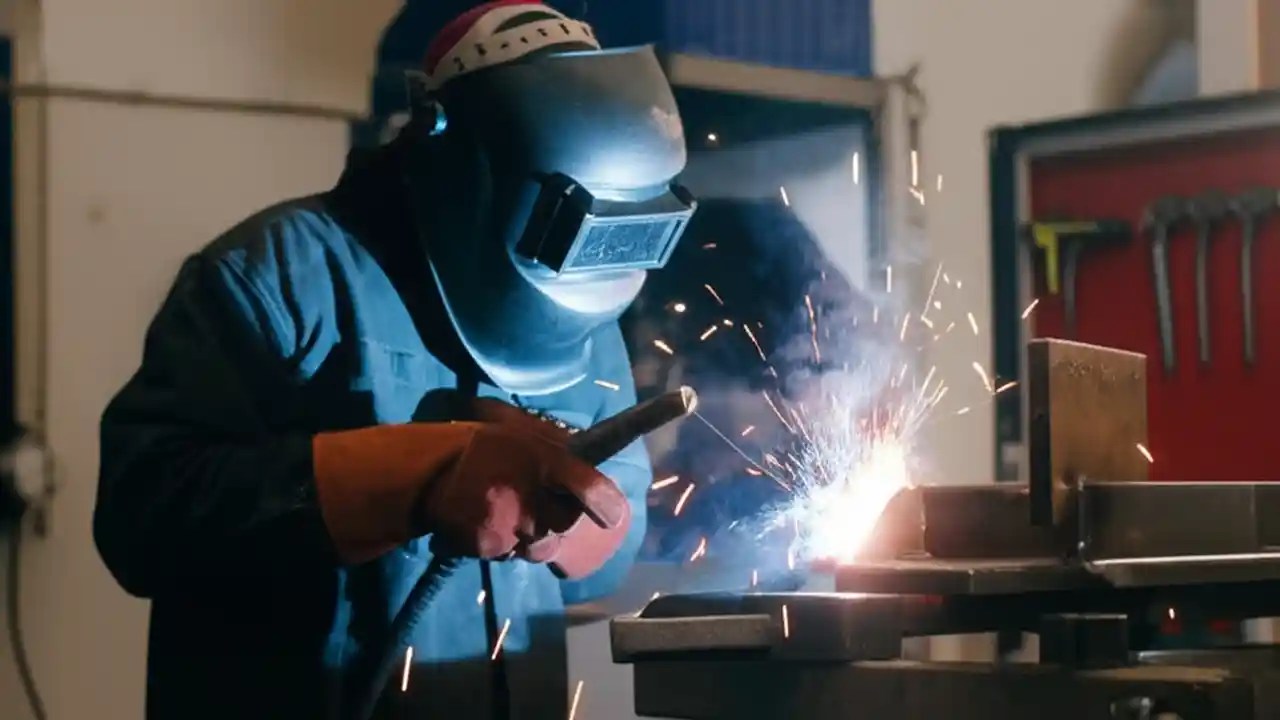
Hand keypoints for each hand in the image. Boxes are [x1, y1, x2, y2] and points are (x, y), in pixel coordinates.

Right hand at [420, 397, 630, 576]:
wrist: (430, 472)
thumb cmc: (486, 448)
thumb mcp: (527, 435)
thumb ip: (562, 455)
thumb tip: (594, 476)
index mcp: (546, 458)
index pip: (590, 486)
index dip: (605, 504)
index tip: (613, 516)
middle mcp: (532, 492)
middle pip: (566, 525)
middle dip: (558, 521)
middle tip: (538, 505)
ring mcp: (510, 522)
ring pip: (540, 546)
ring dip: (532, 538)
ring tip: (510, 514)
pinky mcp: (490, 544)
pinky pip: (511, 555)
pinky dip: (505, 546)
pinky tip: (490, 525)